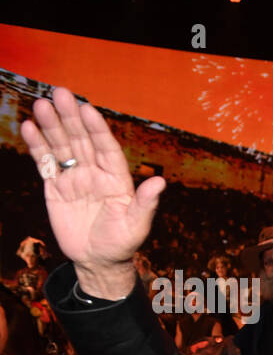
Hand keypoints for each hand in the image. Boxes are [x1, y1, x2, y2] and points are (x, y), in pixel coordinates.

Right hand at [21, 87, 164, 295]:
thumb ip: (146, 203)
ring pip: (62, 146)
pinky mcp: (56, 187)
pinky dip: (37, 146)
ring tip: (41, 105)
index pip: (106, 148)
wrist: (98, 261)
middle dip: (70, 118)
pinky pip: (46, 163)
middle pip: (82, 140)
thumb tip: (160, 182)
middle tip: (59, 93)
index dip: (97, 129)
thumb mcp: (136, 225)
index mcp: (116, 179)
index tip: (87, 109)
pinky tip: (29, 127)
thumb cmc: (122, 243)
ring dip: (51, 126)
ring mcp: (75, 178)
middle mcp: (95, 173)